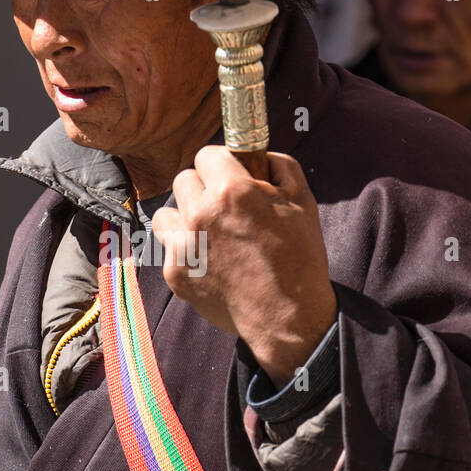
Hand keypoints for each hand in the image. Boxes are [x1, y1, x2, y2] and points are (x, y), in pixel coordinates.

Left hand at [151, 146, 336, 386]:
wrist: (287, 316)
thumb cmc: (299, 257)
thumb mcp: (303, 199)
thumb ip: (278, 164)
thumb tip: (257, 154)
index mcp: (231, 191)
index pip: (207, 154)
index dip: (222, 164)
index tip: (230, 176)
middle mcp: (201, 214)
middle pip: (184, 180)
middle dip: (204, 188)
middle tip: (223, 207)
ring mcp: (184, 246)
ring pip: (167, 212)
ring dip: (184, 217)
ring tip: (209, 233)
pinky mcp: (176, 273)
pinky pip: (169, 246)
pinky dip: (186, 250)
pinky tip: (210, 260)